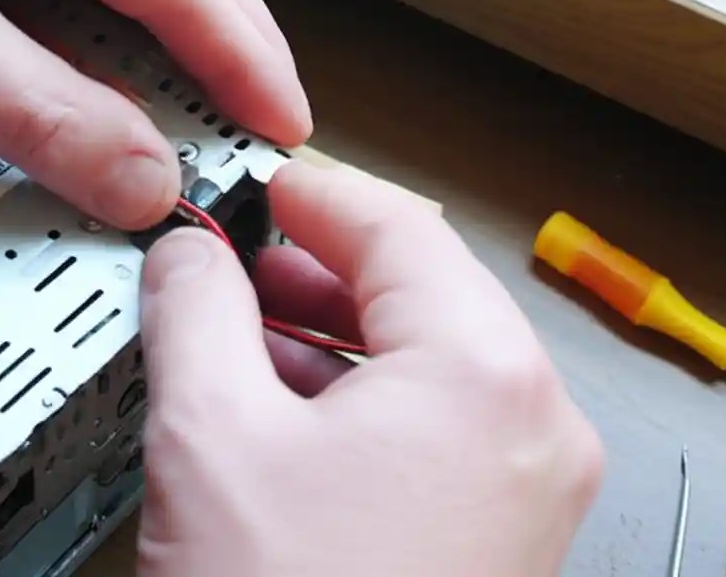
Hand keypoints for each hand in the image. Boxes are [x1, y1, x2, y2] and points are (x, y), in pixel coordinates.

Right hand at [136, 160, 603, 576]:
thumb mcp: (213, 436)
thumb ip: (195, 309)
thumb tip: (190, 259)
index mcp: (486, 378)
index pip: (399, 230)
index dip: (315, 196)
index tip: (263, 187)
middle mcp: (535, 429)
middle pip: (424, 295)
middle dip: (319, 276)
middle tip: (237, 266)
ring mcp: (531, 491)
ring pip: (430, 367)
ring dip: (336, 342)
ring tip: (244, 339)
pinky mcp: (504, 540)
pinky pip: (438, 434)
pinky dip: (365, 408)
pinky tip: (288, 416)